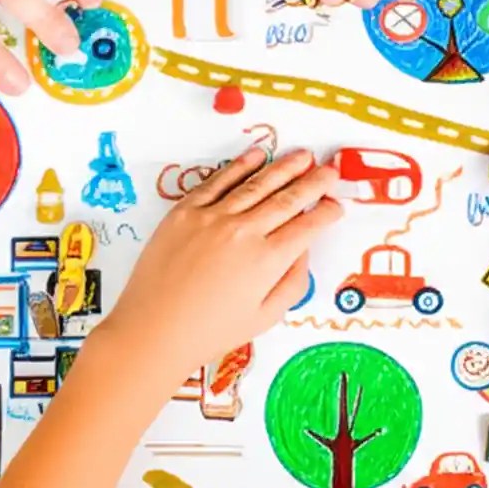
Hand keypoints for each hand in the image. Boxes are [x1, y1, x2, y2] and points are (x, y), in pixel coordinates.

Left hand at [102, 148, 341, 366]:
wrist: (152, 331)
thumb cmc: (209, 332)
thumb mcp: (265, 317)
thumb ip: (292, 281)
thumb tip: (302, 249)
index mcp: (267, 261)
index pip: (307, 226)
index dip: (326, 213)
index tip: (336, 205)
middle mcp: (244, 232)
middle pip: (288, 199)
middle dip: (314, 182)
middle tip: (331, 170)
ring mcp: (212, 217)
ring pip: (257, 184)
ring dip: (284, 167)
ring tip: (303, 155)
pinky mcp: (185, 211)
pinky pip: (218, 181)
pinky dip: (240, 167)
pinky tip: (257, 156)